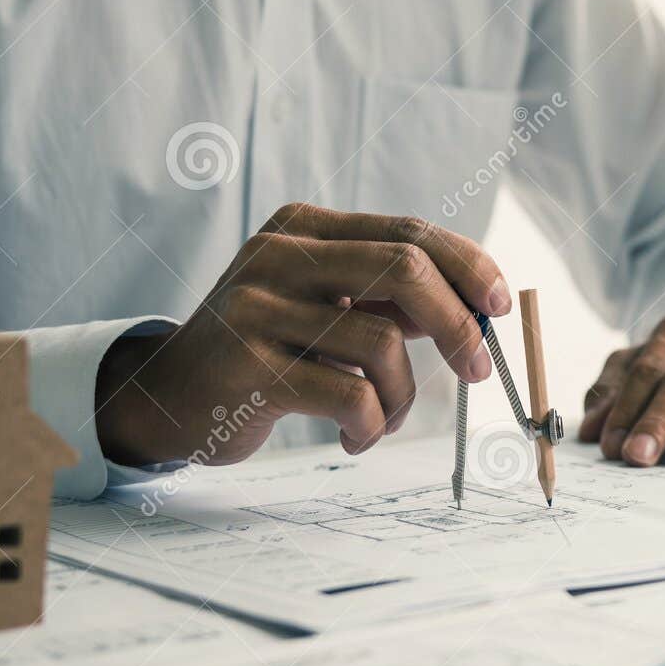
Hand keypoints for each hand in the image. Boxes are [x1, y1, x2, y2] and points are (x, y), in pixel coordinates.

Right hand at [96, 204, 508, 466]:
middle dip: (457, 324)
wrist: (165, 396)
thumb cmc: (264, 350)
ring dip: (402, 397)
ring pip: (382, 345)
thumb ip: (388, 296)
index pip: (408, 231)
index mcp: (303, 229)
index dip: (467, 265)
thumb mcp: (324, 305)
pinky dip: (371, 425)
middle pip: (404, 269)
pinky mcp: (250, 368)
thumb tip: (475, 305)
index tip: (498, 304)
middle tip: (478, 368)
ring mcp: (259, 310)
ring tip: (382, 419)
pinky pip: (350, 396)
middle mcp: (278, 257)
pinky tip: (354, 436)